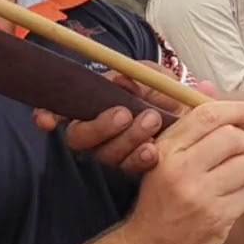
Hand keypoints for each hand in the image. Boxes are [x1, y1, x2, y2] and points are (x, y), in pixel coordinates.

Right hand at [32, 61, 198, 174]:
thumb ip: (140, 74)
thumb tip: (123, 78)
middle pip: (81, 139)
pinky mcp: (134, 169)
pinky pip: (130, 169)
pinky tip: (153, 151)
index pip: (59, 113)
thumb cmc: (168, 94)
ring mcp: (115, 153)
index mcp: (94, 108)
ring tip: (152, 121)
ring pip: (107, 154)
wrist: (197, 118)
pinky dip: (140, 159)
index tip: (45, 120)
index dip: (47, 116)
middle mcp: (98, 134)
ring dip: (127, 139)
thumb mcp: (155, 77)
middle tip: (124, 114)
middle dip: (100, 127)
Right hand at [123, 99, 243, 243]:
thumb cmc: (159, 198)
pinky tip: (227, 201)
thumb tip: (206, 86)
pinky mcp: (216, 219)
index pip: (208, 116)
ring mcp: (200, 196)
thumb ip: (188, 126)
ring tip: (230, 180)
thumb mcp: (164, 157)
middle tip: (241, 153)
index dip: (236, 109)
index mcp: (167, 150)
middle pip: (234, 139)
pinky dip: (243, 197)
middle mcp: (182, 170)